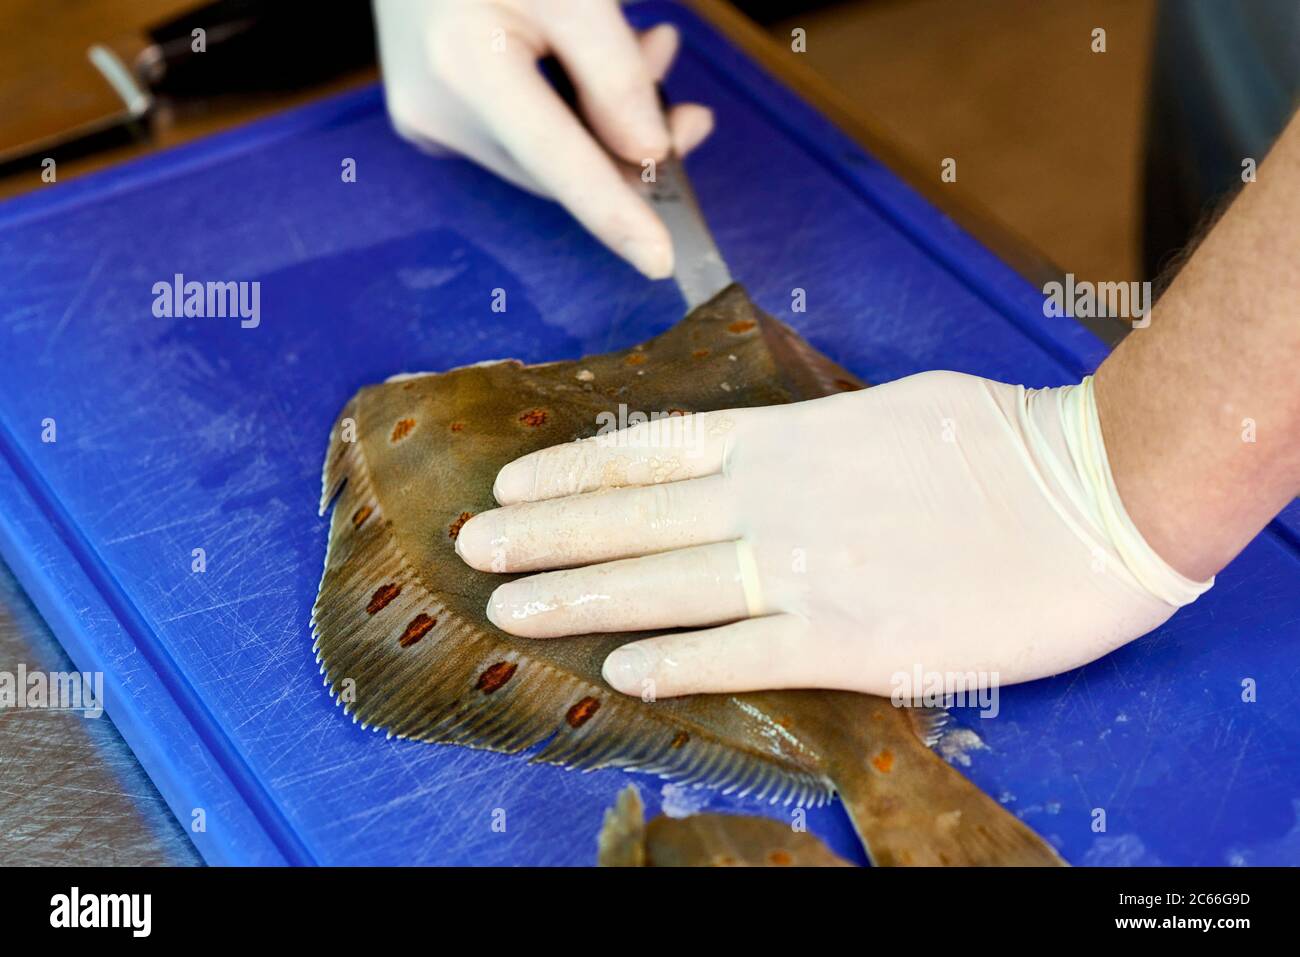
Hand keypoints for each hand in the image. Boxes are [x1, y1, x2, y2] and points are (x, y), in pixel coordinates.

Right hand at [373, 0, 713, 277]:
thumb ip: (614, 72)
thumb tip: (648, 152)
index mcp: (466, 66)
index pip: (558, 162)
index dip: (614, 214)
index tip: (658, 261)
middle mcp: (437, 107)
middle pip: (558, 164)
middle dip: (631, 142)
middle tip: (689, 115)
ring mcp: (426, 116)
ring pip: (545, 152)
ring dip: (606, 121)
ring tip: (652, 57)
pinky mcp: (428, 115)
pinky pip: (519, 135)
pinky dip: (567, 111)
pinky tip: (599, 67)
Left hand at [454, 371, 1211, 698]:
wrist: (1095, 496)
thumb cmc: (1003, 442)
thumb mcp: (889, 409)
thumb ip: (813, 436)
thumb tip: (764, 453)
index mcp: (786, 439)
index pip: (649, 453)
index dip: (570, 471)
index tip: (510, 484)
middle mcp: (774, 500)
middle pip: (632, 519)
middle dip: (543, 535)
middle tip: (470, 549)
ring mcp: (804, 570)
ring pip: (663, 586)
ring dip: (576, 598)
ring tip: (506, 610)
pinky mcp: (847, 641)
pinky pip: (739, 653)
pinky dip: (673, 663)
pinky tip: (616, 672)